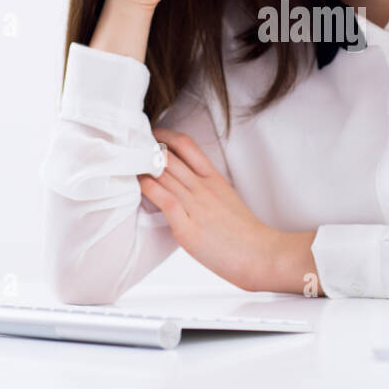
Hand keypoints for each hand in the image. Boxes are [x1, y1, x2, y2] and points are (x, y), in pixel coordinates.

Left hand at [138, 127, 285, 292]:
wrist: (259, 254)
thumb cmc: (244, 232)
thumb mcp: (227, 198)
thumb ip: (206, 187)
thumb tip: (184, 182)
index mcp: (214, 179)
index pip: (186, 146)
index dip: (165, 136)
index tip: (151, 135)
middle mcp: (203, 188)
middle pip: (169, 157)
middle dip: (146, 150)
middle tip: (130, 147)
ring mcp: (196, 207)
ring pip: (164, 175)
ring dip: (142, 167)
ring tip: (128, 163)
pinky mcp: (188, 228)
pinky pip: (166, 200)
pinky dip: (149, 189)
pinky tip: (140, 185)